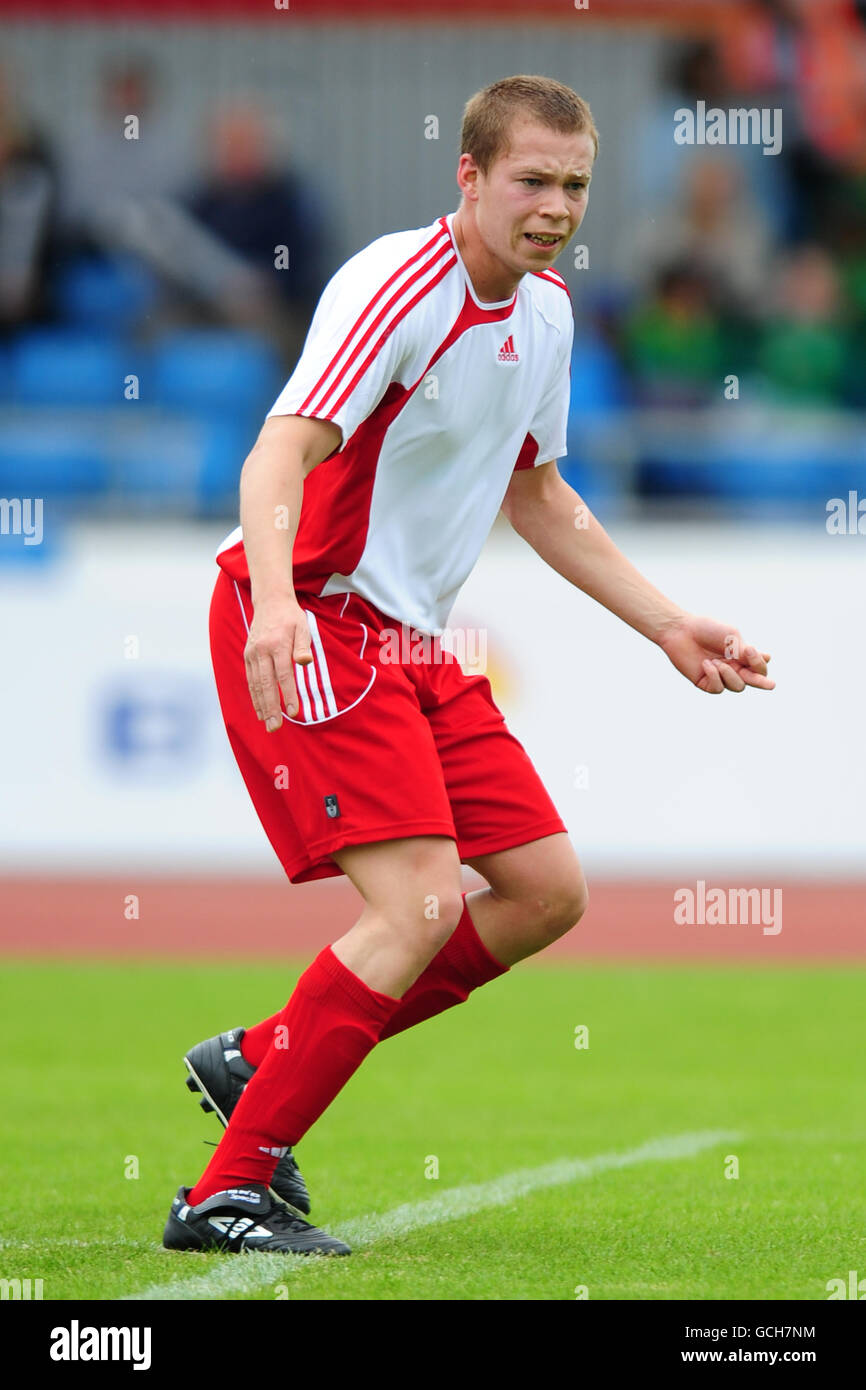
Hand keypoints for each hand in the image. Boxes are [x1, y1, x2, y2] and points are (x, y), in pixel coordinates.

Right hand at [244, 595, 312, 730]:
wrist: (270, 603)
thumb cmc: (291, 618)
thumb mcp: (303, 627)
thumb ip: (303, 646)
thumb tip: (305, 662)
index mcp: (277, 644)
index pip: (283, 675)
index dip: (288, 695)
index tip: (294, 712)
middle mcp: (261, 650)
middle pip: (266, 684)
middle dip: (271, 708)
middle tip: (275, 728)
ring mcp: (252, 654)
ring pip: (255, 684)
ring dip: (261, 706)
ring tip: (267, 725)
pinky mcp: (247, 656)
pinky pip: (250, 680)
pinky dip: (254, 696)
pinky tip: (260, 711)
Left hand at [656, 614, 774, 693]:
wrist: (682, 631)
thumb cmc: (707, 629)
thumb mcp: (731, 638)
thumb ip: (746, 653)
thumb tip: (768, 660)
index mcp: (742, 655)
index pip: (759, 667)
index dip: (759, 663)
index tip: (750, 651)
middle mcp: (733, 667)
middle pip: (752, 681)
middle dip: (762, 682)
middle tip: (771, 685)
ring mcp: (720, 676)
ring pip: (737, 686)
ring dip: (729, 674)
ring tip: (716, 661)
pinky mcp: (705, 683)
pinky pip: (718, 688)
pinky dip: (714, 676)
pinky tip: (706, 665)